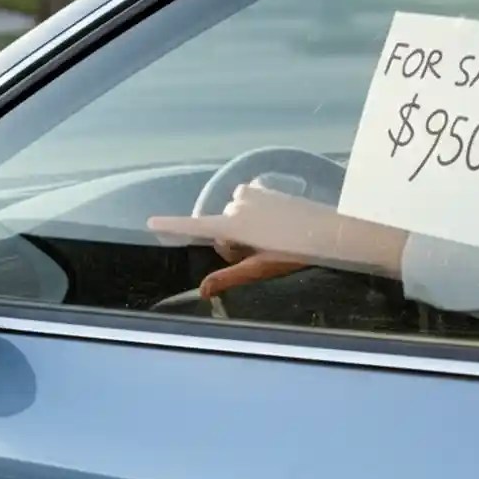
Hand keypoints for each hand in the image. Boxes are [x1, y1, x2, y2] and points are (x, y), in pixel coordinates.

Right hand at [148, 185, 341, 297]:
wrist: (328, 229)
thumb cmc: (293, 252)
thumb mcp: (259, 269)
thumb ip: (228, 277)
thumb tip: (203, 291)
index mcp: (234, 225)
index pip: (195, 227)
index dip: (171, 226)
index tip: (150, 222)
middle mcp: (237, 204)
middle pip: (221, 229)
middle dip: (233, 242)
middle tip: (259, 252)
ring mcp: (251, 193)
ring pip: (234, 215)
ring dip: (244, 226)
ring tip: (269, 237)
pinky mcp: (263, 187)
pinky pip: (247, 200)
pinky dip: (253, 211)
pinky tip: (274, 221)